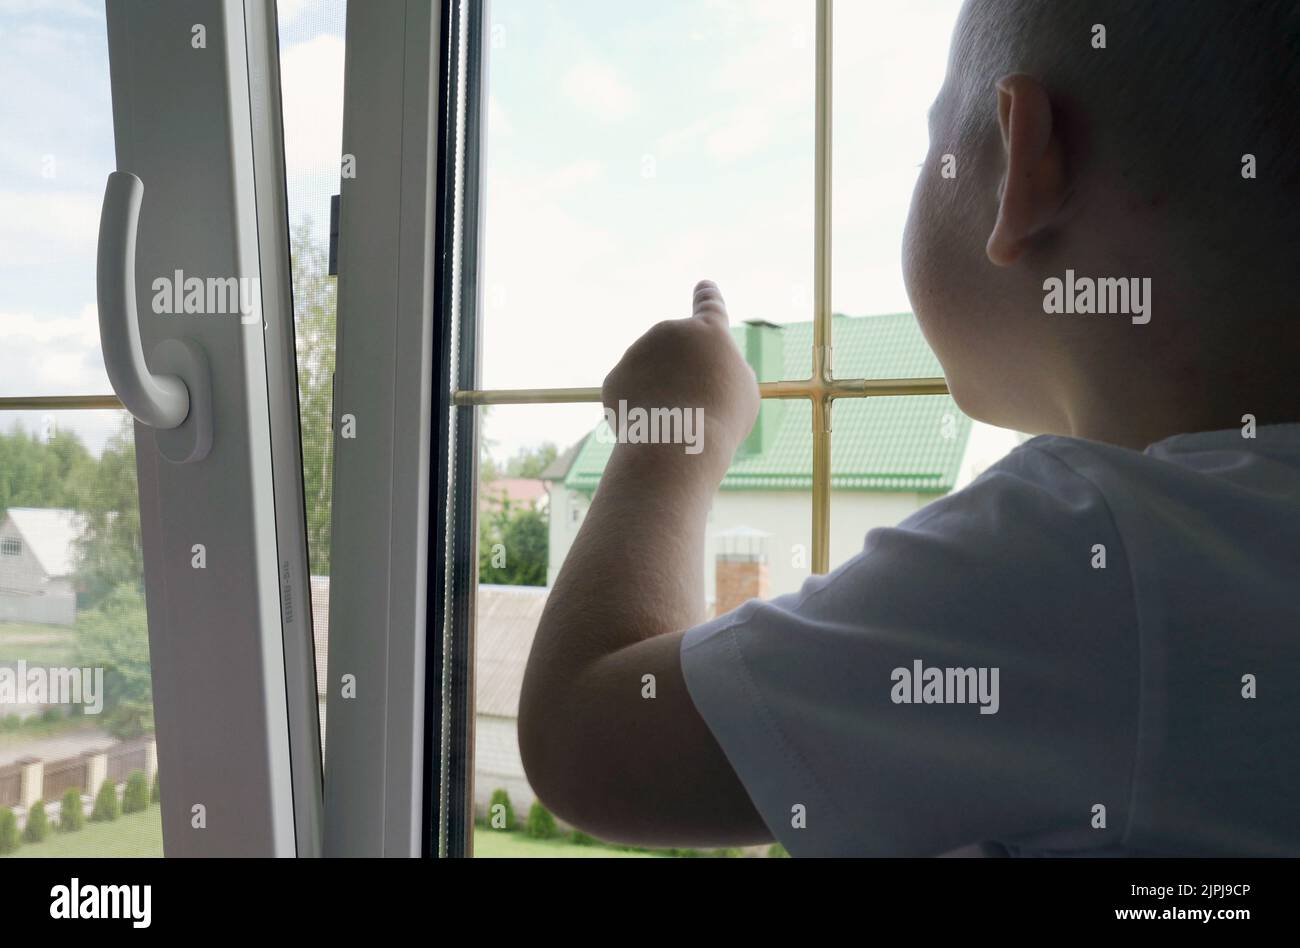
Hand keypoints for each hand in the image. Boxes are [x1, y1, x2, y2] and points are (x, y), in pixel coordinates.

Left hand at [601, 281, 760, 471]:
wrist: (676, 443)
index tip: (704, 285)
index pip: (710, 305)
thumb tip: (707, 372)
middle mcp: (669, 331)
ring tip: (674, 419)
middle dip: (682, 374)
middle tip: (695, 406)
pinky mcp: (615, 376)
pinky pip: (631, 393)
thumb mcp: (741, 392)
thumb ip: (726, 372)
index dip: (709, 297)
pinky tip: (652, 423)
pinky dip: (640, 410)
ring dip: (662, 395)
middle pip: (677, 351)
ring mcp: (638, 351)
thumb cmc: (721, 419)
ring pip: (652, 375)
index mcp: (708, 330)